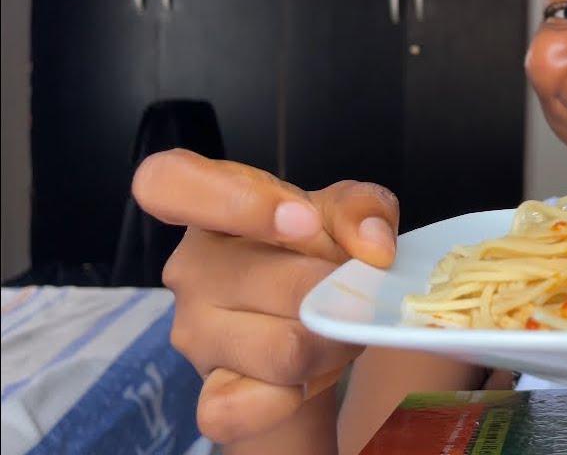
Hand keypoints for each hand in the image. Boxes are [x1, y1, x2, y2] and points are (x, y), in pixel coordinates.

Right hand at [132, 149, 399, 443]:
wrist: (312, 331)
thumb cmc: (315, 256)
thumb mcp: (346, 215)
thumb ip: (362, 209)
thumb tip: (373, 246)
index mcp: (209, 209)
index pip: (169, 182)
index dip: (238, 201)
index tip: (303, 221)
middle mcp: (189, 269)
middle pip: (279, 285)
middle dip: (337, 294)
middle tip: (352, 293)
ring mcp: (194, 333)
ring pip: (283, 350)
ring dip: (332, 344)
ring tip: (336, 330)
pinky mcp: (210, 391)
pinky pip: (246, 408)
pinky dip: (292, 396)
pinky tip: (306, 377)